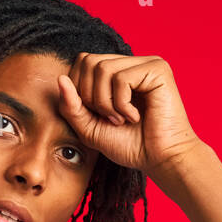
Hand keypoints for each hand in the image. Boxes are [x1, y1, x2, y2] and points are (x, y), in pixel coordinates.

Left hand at [57, 52, 205, 175]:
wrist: (161, 160)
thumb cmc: (130, 146)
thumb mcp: (90, 129)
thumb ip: (71, 107)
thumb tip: (61, 79)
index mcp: (117, 72)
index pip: (82, 63)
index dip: (79, 91)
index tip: (97, 116)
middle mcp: (131, 63)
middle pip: (88, 61)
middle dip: (90, 97)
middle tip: (109, 119)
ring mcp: (145, 63)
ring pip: (102, 68)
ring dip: (106, 103)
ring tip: (121, 120)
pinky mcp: (158, 69)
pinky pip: (121, 78)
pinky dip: (121, 104)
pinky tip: (135, 116)